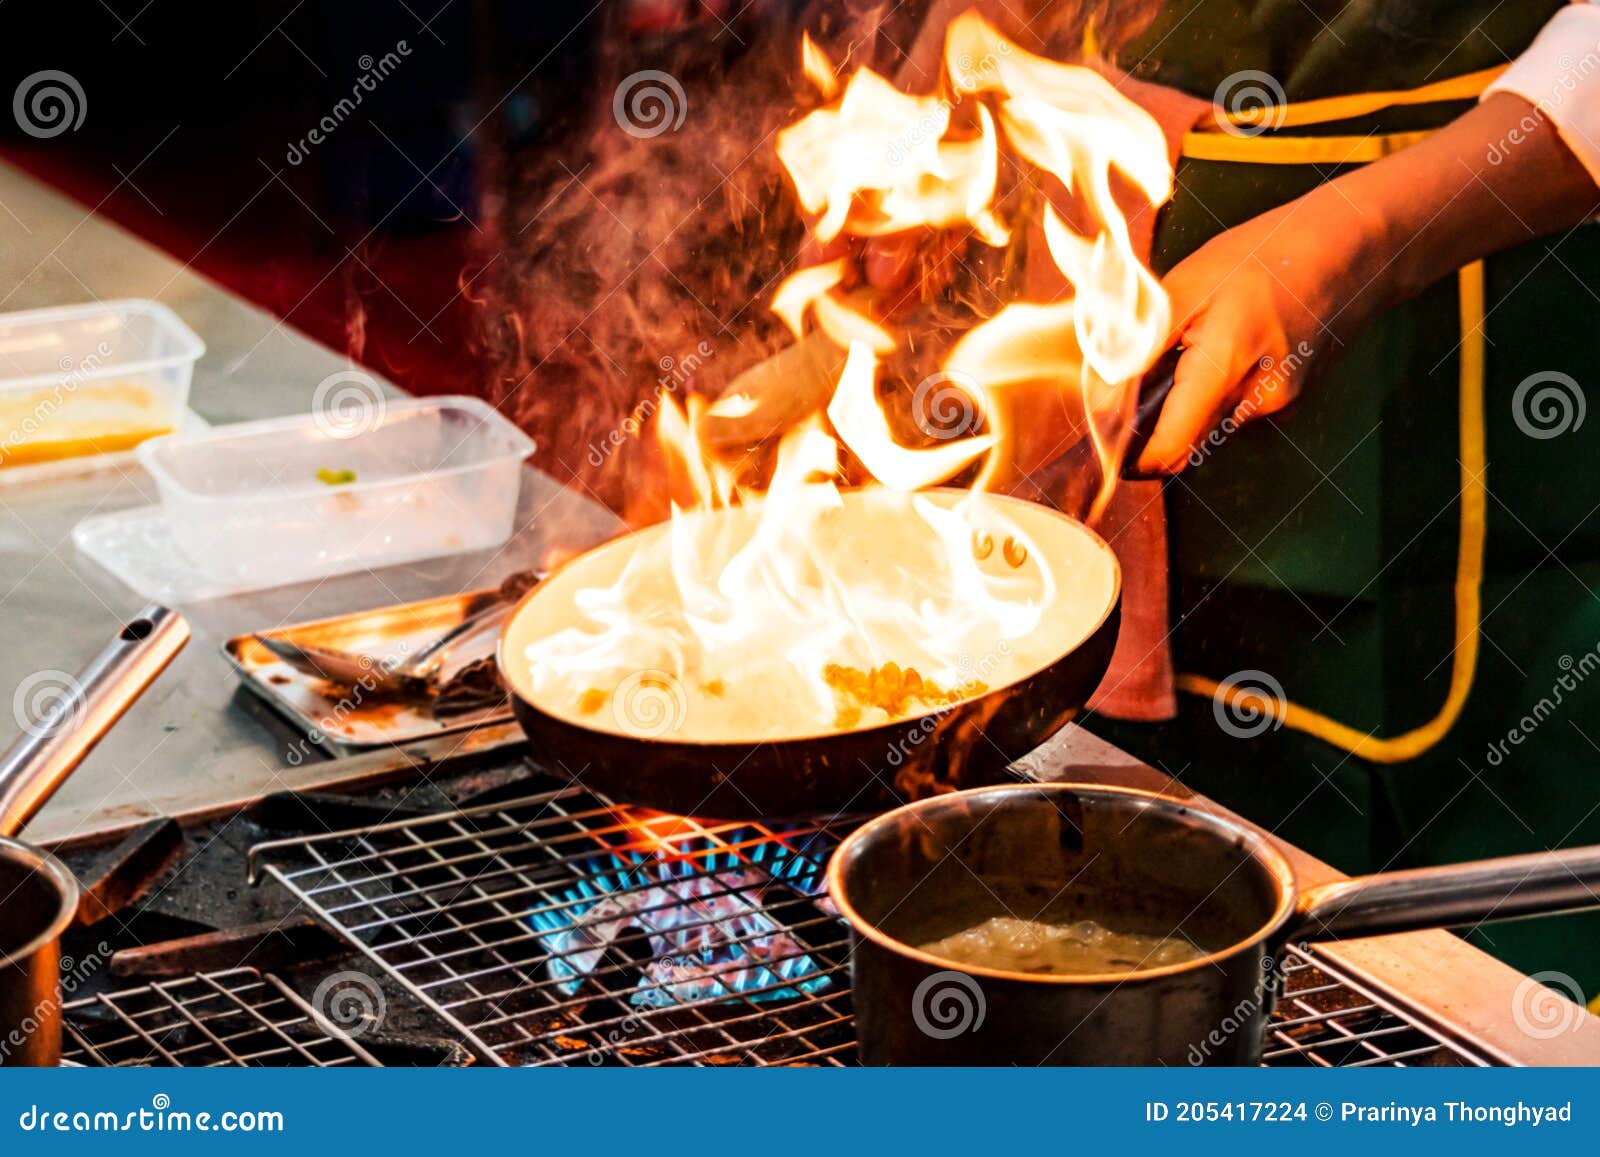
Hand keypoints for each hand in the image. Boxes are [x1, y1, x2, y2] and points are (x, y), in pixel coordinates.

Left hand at [1137, 186, 1383, 473]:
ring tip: (1194, 345)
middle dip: (1155, 424)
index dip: (1132, 457)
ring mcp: (1280, 405)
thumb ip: (1142, 341)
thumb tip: (1103, 391)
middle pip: (1185, 440)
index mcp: (1227, 365)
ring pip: (1210, 424)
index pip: (1169, 448)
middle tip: (1145, 377)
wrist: (1355, 247)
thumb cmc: (1269, 254)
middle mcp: (1259, 399)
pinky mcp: (1290, 401)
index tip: (1110, 447)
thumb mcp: (1190, 283)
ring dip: (1187, 402)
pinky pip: (1237, 409)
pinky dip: (1219, 390)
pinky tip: (1228, 345)